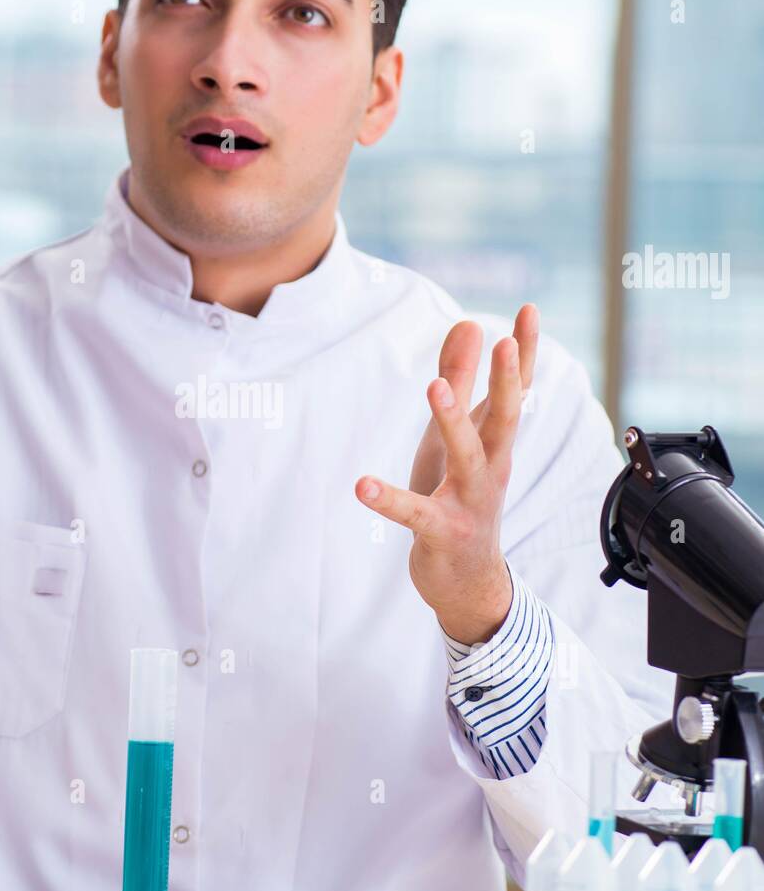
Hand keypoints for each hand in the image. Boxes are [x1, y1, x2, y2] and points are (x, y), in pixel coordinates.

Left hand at [355, 305, 538, 645]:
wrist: (469, 581)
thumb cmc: (460, 497)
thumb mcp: (456, 436)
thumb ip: (460, 381)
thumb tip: (470, 323)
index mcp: (495, 442)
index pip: (518, 392)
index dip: (524, 352)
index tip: (529, 309)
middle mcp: (491, 467)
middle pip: (506, 419)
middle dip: (506, 381)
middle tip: (502, 341)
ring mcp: (469, 501)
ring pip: (467, 458)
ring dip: (453, 422)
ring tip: (434, 386)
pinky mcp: (441, 531)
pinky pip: (415, 513)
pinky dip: (389, 500)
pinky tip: (362, 485)